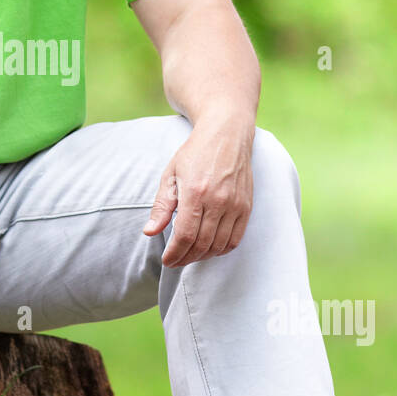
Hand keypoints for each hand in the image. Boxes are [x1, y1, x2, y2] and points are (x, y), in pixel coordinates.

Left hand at [142, 117, 254, 266]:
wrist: (227, 134)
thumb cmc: (195, 152)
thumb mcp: (171, 174)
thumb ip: (162, 205)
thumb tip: (149, 232)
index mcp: (196, 192)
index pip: (185, 236)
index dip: (175, 253)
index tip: (167, 260)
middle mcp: (218, 200)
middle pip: (202, 244)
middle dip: (186, 258)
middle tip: (176, 261)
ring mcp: (235, 204)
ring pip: (219, 245)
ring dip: (203, 256)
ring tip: (189, 256)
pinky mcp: (246, 206)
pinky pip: (235, 238)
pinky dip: (221, 249)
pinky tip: (209, 249)